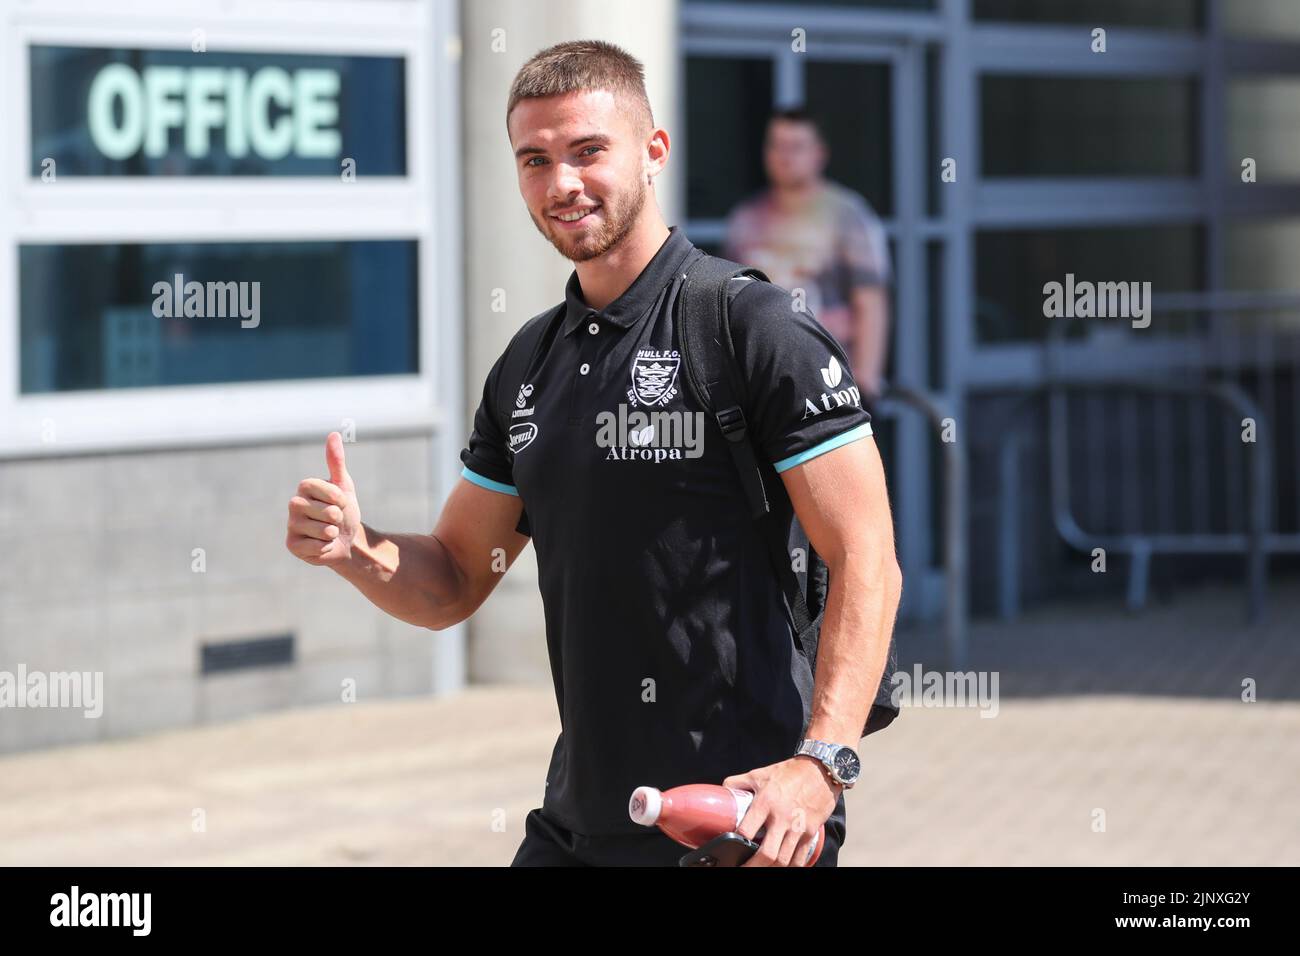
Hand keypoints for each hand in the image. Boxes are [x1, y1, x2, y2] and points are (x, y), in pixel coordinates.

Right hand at [286, 432, 364, 567]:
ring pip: (323, 530)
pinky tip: (322, 544)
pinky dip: (325, 547)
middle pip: (327, 512)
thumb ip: (336, 461)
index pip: (326, 490)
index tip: (341, 502)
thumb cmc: (344, 510)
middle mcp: (294, 504)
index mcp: (305, 487)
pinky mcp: (292, 545)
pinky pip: (316, 546)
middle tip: (335, 519)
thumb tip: (333, 433)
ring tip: (330, 532)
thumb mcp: (344, 485)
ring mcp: (291, 525)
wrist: (346, 540)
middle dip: (338, 518)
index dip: (339, 499)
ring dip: (333, 533)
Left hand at [724, 757, 839, 866]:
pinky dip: (790, 866)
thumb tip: (722, 792)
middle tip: (742, 868)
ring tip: (760, 867)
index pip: (746, 831)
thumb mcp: (759, 774)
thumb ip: (738, 783)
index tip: (729, 849)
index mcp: (765, 802)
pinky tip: (781, 866)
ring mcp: (798, 827)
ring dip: (770, 868)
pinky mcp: (811, 832)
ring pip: (784, 860)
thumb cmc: (788, 773)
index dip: (735, 843)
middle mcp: (782, 817)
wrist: (820, 770)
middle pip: (767, 854)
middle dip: (753, 866)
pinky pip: (800, 858)